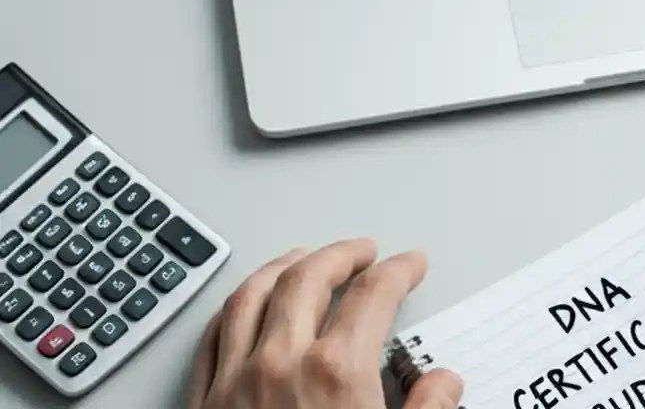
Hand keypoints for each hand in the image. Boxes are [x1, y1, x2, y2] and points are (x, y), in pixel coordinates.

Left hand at [187, 239, 461, 408]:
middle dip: (342, 254)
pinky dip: (237, 303)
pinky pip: (215, 332)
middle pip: (309, 277)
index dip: (398, 271)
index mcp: (335, 372)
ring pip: (253, 293)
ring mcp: (233, 381)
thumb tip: (442, 382)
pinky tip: (247, 303)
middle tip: (364, 252)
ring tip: (304, 257)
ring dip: (284, 265)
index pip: (373, 294)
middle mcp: (280, 363)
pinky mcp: (202, 405)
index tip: (410, 265)